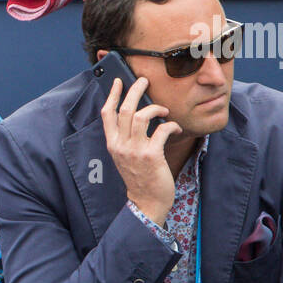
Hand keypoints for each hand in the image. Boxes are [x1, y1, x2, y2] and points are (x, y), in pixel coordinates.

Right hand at [99, 75, 181, 224]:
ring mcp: (135, 151)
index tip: (118, 82)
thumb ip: (127, 138)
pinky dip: (171, 125)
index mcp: (113, 144)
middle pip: (125, 110)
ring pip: (141, 117)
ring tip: (164, 110)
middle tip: (144, 81)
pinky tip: (175, 128)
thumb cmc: (140, 177)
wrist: (146, 201)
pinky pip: (161, 130)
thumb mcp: (126, 157)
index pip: (107, 114)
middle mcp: (121, 146)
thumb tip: (137, 115)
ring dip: (155, 108)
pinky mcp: (151, 155)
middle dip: (135, 91)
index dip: (112, 95)